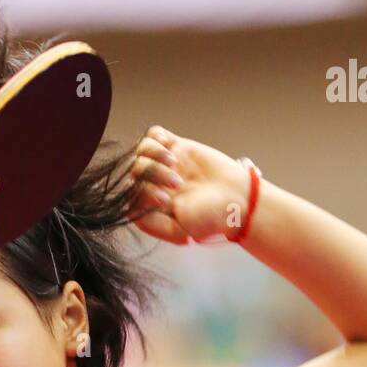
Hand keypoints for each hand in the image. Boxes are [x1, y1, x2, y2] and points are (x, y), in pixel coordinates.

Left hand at [128, 125, 251, 245]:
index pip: (129, 193)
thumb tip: (128, 209)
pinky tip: (171, 146)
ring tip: (175, 164)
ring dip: (154, 155)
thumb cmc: (210, 219)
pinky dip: (157, 138)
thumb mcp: (178, 232)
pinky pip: (154, 135)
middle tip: (178, 184)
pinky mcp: (178, 148)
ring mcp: (165, 165)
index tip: (164, 199)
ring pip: (141, 150)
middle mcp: (155, 184)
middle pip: (134, 170)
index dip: (141, 193)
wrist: (238, 199)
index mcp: (151, 206)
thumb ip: (151, 224)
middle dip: (152, 175)